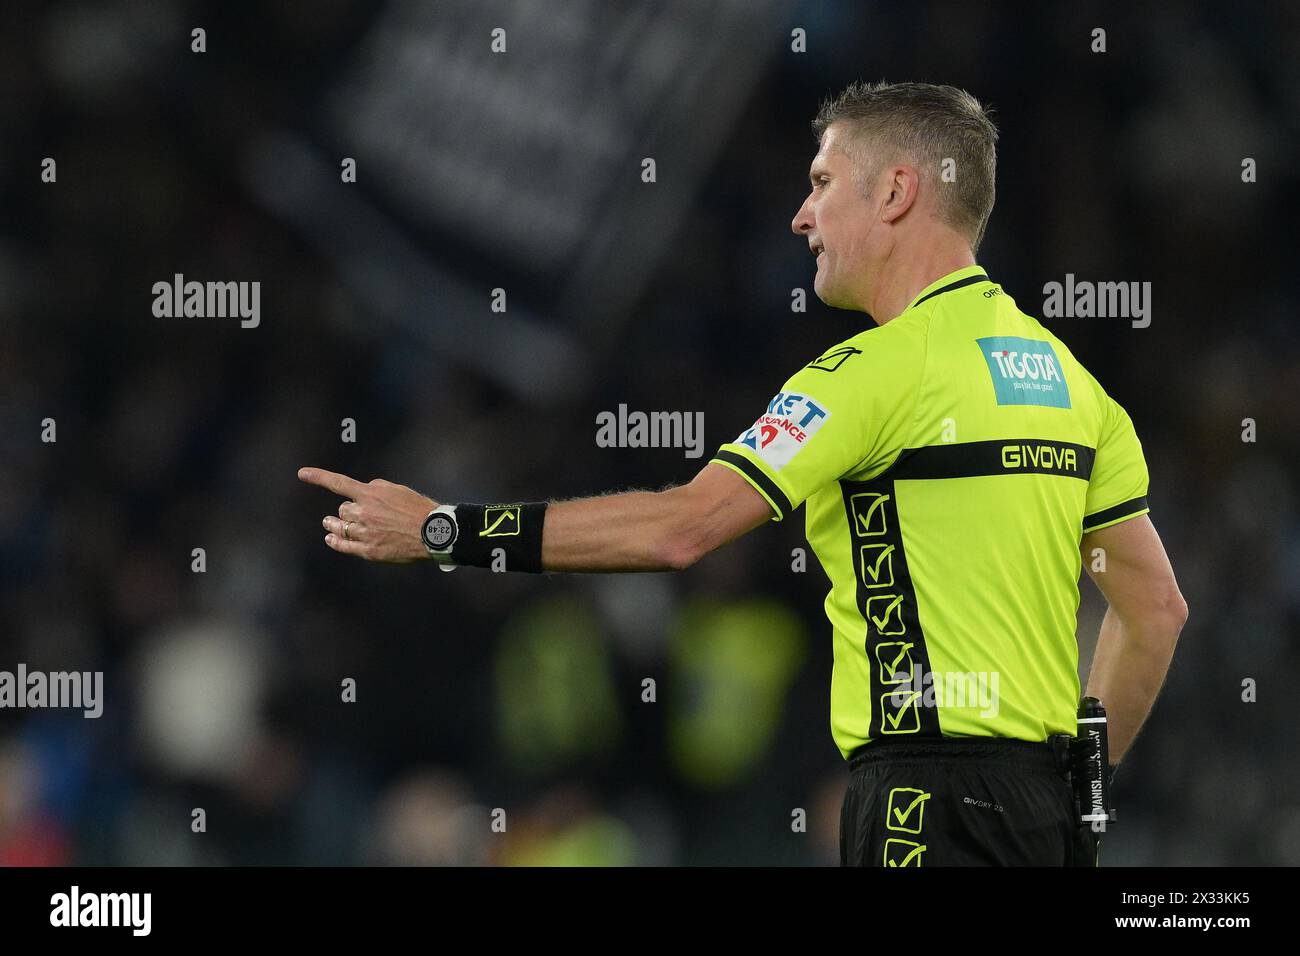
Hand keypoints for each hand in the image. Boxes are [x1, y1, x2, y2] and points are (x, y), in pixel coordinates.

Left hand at [298, 467, 435, 563]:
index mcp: (370, 494)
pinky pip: (344, 545)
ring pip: (340, 526)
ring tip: (330, 523)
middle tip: (350, 513)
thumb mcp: (398, 489)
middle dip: (346, 510)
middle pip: (343, 509)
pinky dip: (334, 541)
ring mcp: (365, 533)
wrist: (433, 533)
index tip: (302, 473)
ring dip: (334, 524)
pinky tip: (330, 538)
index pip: (338, 483)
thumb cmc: (419, 509)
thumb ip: (377, 487)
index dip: (318, 477)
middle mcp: (363, 513)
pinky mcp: (369, 550)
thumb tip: (364, 490)